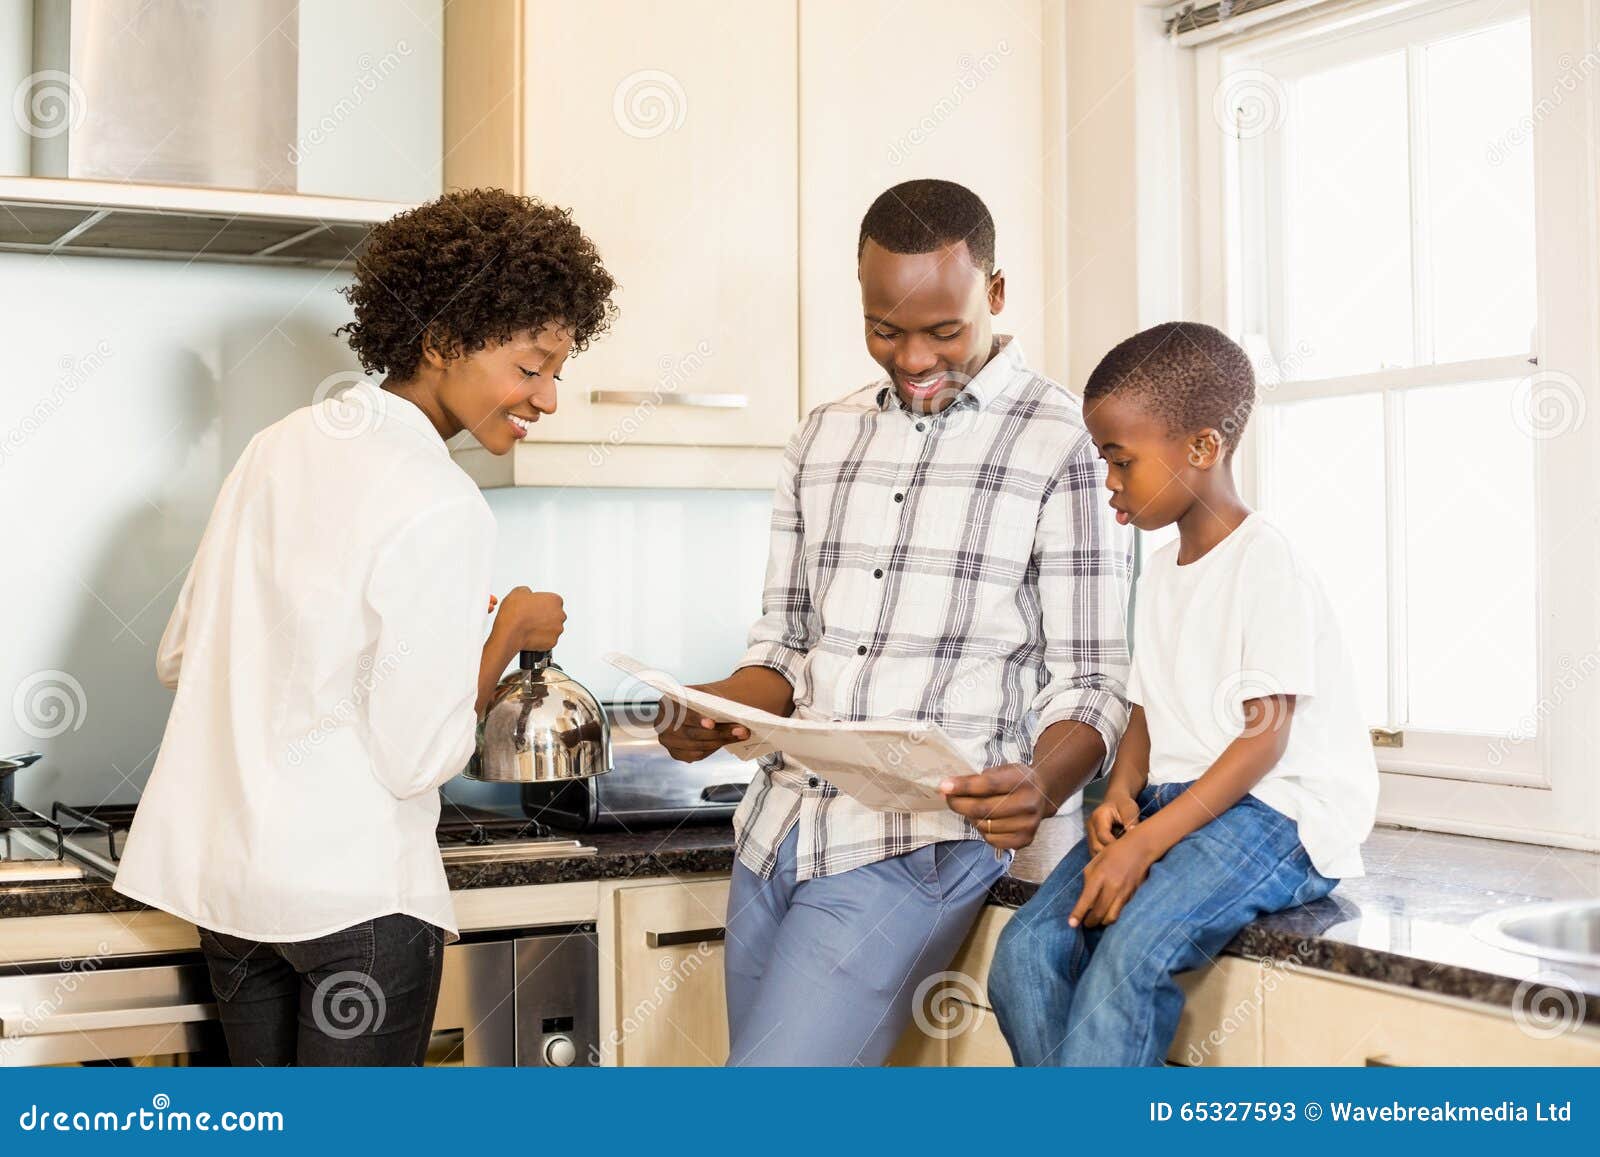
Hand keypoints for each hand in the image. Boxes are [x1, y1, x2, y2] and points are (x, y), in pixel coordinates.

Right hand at [494, 586, 565, 652]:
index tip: (536, 607)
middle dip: (546, 617)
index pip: (554, 601)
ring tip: (530, 627)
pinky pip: (549, 640)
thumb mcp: (519, 591)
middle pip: (556, 615)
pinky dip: (542, 639)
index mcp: (555, 600)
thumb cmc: (515, 613)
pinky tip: (531, 635)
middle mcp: (560, 615)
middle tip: (533, 618)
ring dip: (545, 628)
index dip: (544, 604)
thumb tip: (527, 594)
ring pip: (553, 628)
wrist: (510, 631)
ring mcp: (557, 629)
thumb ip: (528, 591)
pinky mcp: (553, 642)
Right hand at [654, 696, 748, 763]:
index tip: (712, 723)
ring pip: (696, 746)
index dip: (696, 719)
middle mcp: (662, 724)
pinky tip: (725, 741)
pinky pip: (696, 755)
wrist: (703, 709)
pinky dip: (713, 749)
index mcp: (666, 704)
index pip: (680, 713)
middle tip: (741, 730)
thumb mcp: (706, 694)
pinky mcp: (676, 753)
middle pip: (690, 733)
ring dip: (720, 741)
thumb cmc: (704, 701)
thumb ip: (712, 703)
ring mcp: (667, 740)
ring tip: (740, 735)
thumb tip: (731, 714)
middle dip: (717, 733)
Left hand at [939, 763, 1055, 851]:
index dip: (963, 786)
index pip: (987, 785)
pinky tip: (984, 821)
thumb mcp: (1001, 770)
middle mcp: (1029, 803)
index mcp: (1022, 780)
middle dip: (959, 804)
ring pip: (985, 825)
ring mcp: (1028, 824)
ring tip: (971, 808)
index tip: (944, 786)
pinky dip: (981, 830)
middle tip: (948, 799)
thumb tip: (948, 789)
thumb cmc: (1015, 780)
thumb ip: (977, 779)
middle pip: (984, 808)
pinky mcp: (1025, 840)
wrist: (1042, 794)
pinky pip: (992, 840)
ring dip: (970, 817)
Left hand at [1069, 833, 1156, 927]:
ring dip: (1103, 922)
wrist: (1140, 849)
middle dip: (1090, 922)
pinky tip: (1108, 913)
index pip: (1087, 899)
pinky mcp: (1133, 896)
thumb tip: (1086, 899)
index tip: (1071, 924)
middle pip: (1100, 913)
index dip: (1078, 913)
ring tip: (1097, 921)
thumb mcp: (1095, 861)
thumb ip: (1089, 880)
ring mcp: (1124, 892)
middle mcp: (1112, 886)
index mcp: (1100, 875)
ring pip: (1112, 917)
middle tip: (1086, 924)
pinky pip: (1121, 911)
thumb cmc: (1114, 853)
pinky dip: (1113, 915)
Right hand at [1086, 790, 1140, 854]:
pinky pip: (1096, 853)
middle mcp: (1090, 827)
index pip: (1103, 837)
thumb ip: (1130, 820)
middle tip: (1126, 855)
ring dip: (1108, 857)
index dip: (1115, 845)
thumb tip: (1132, 833)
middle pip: (1096, 847)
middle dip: (1111, 854)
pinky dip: (1106, 856)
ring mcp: (1090, 835)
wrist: (1116, 801)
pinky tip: (1117, 855)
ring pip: (1095, 853)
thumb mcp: (1129, 809)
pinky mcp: (1092, 841)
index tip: (1128, 848)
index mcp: (1098, 817)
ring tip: (1122, 855)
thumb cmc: (1123, 804)